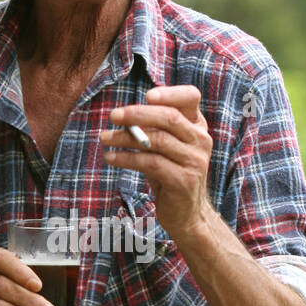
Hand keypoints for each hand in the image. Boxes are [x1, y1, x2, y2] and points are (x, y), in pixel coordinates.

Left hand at [99, 85, 213, 238]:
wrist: (187, 212)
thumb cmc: (170, 173)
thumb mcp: (164, 147)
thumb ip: (152, 129)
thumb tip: (123, 115)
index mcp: (197, 125)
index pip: (191, 97)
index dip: (170, 93)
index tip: (146, 95)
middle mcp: (201, 139)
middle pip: (169, 118)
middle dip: (138, 114)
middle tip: (113, 116)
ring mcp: (194, 160)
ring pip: (157, 141)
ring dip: (126, 138)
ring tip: (104, 137)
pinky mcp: (183, 180)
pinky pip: (150, 163)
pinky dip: (127, 158)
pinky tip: (110, 157)